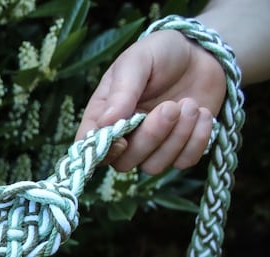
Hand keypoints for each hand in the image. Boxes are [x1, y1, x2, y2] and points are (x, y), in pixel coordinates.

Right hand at [75, 30, 226, 174]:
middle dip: (150, 138)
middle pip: (124, 162)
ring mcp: (152, 146)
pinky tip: (203, 114)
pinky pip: (184, 162)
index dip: (103, 152)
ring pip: (154, 167)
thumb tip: (106, 122)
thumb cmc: (161, 53)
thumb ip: (122, 90)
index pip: (90, 147)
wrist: (202, 53)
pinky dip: (197, 140)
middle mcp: (124, 136)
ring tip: (190, 105)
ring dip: (177, 138)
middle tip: (171, 106)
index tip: (123, 139)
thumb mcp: (138, 61)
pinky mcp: (180, 149)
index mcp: (103, 115)